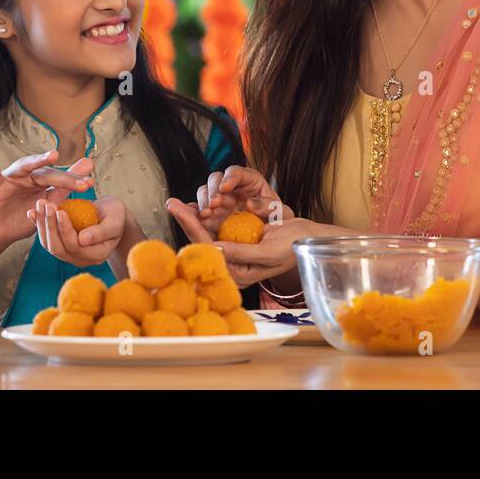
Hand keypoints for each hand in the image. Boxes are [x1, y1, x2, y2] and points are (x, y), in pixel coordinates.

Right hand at [0, 145, 93, 252]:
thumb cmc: (20, 218)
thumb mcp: (44, 208)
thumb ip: (63, 192)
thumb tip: (87, 177)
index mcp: (40, 182)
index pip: (59, 180)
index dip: (74, 181)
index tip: (90, 183)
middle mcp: (27, 176)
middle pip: (47, 174)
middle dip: (65, 178)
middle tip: (81, 181)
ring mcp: (11, 178)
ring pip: (26, 168)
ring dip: (38, 161)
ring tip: (53, 155)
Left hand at [28, 195, 128, 267]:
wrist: (111, 216)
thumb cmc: (115, 215)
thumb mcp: (115, 220)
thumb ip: (102, 231)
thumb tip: (83, 240)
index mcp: (96, 255)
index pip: (75, 246)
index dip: (66, 230)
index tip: (60, 211)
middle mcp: (80, 259)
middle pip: (58, 248)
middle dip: (50, 226)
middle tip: (46, 205)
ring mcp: (69, 254)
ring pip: (49, 244)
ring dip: (42, 224)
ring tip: (40, 204)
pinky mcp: (61, 245)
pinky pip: (46, 238)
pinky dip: (38, 225)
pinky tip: (32, 212)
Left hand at [166, 198, 319, 286]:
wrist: (308, 241)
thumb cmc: (292, 248)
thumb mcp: (268, 252)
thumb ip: (241, 253)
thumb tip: (214, 248)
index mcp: (239, 275)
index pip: (210, 249)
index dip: (193, 228)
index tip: (179, 210)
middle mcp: (232, 267)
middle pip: (203, 242)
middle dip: (187, 221)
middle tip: (172, 203)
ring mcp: (233, 255)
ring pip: (206, 235)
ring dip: (192, 219)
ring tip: (177, 205)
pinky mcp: (237, 243)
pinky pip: (215, 231)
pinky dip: (204, 219)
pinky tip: (193, 209)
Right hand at [187, 166, 292, 236]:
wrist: (272, 241)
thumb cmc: (278, 223)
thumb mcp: (281, 214)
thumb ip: (270, 206)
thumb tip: (249, 203)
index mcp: (250, 182)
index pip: (236, 172)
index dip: (230, 177)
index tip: (226, 187)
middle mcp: (232, 189)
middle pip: (215, 179)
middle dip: (213, 190)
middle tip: (214, 203)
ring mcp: (219, 202)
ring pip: (204, 192)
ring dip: (202, 201)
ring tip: (207, 213)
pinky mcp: (210, 216)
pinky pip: (196, 211)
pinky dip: (192, 213)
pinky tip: (193, 219)